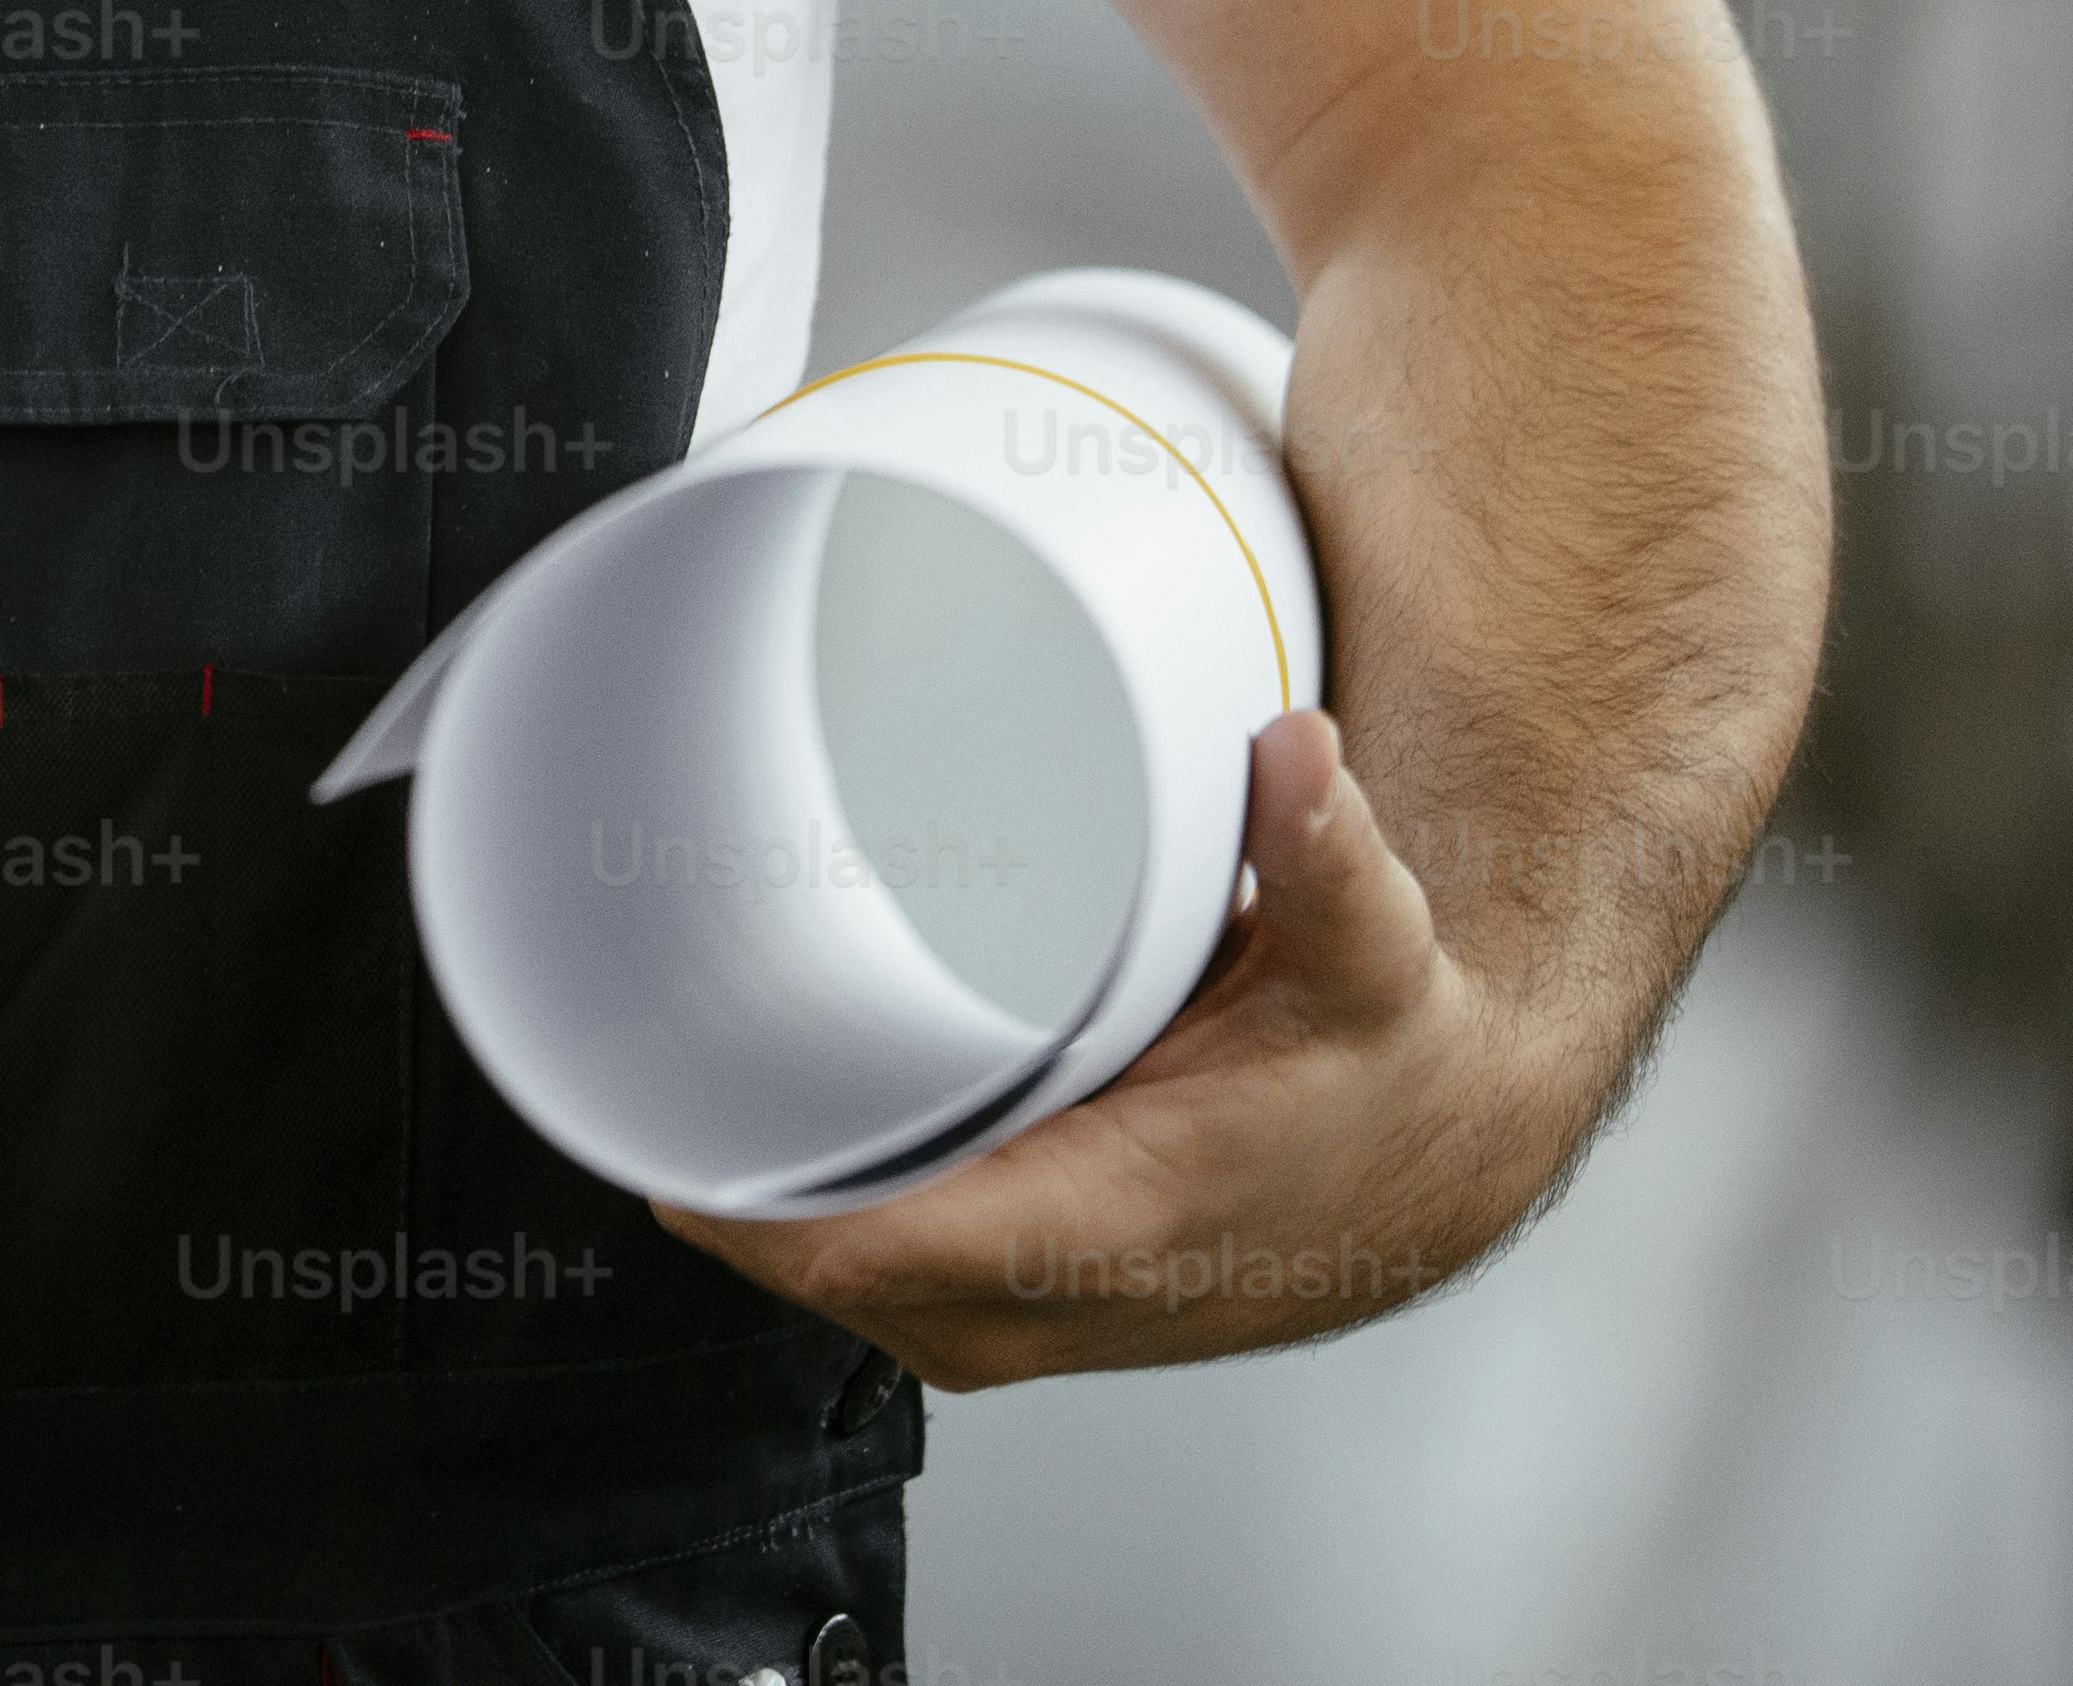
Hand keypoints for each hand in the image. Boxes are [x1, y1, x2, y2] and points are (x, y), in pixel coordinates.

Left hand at [655, 712, 1585, 1382]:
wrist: (1425, 1168)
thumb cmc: (1377, 1076)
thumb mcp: (1368, 957)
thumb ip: (1327, 856)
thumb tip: (1293, 753)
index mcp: (1100, 1225)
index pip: (857, 1246)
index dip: (734, 1178)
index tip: (654, 1072)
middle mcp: (1034, 1300)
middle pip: (792, 1257)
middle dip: (713, 1141)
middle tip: (647, 996)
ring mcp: (1007, 1319)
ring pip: (808, 1273)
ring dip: (750, 1171)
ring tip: (688, 1031)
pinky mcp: (998, 1308)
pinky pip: (853, 1270)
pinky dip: (802, 1197)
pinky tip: (771, 1105)